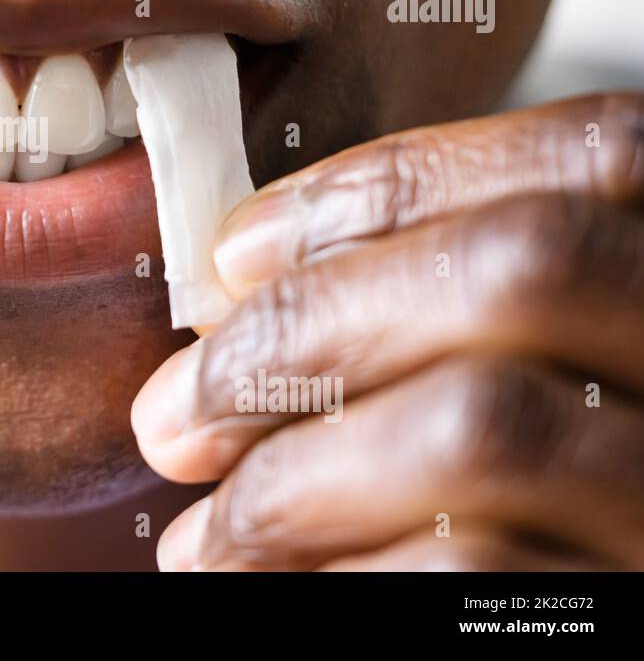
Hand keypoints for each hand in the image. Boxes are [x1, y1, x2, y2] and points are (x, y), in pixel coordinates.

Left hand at [132, 93, 643, 569]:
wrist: (562, 624)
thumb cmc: (543, 508)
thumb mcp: (539, 370)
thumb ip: (437, 300)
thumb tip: (244, 275)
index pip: (590, 155)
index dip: (394, 182)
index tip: (232, 251)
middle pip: (518, 269)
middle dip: (305, 326)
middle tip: (171, 415)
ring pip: (480, 426)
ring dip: (290, 478)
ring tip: (203, 536)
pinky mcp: (634, 620)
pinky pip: (470, 580)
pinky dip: (332, 574)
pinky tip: (265, 586)